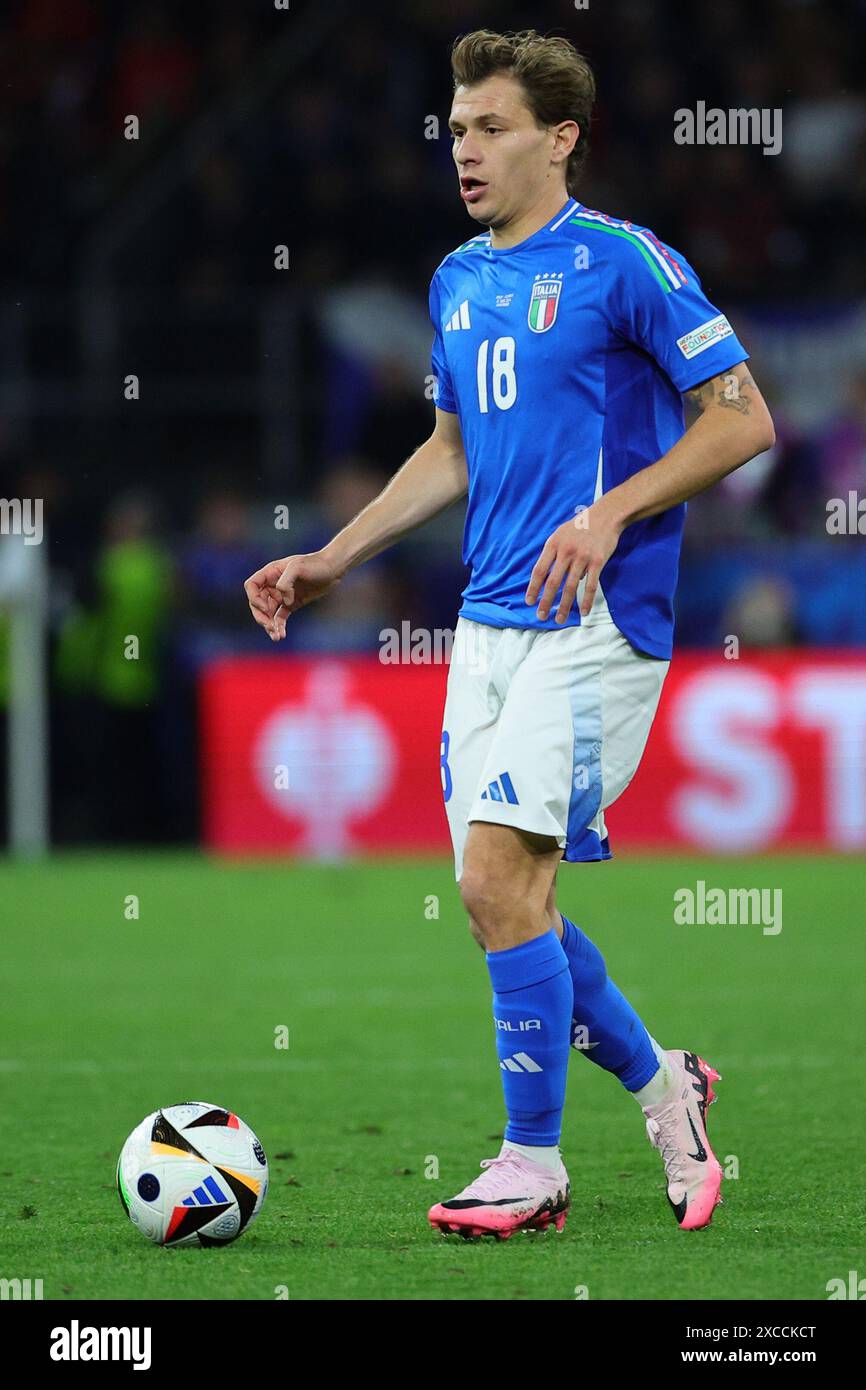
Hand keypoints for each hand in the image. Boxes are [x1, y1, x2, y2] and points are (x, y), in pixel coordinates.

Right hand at [244, 551, 340, 641]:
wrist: (333, 569)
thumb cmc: (315, 564)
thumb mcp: (298, 568)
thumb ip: (285, 582)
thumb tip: (284, 600)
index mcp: (270, 573)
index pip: (252, 585)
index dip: (254, 598)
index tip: (266, 608)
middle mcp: (273, 584)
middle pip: (257, 603)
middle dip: (261, 616)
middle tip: (270, 627)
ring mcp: (282, 595)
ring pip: (268, 613)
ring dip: (269, 625)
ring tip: (276, 637)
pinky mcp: (292, 604)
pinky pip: (280, 617)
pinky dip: (279, 626)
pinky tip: (282, 635)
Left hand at [525, 500, 622, 622]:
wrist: (606, 516)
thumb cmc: (581, 526)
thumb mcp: (561, 534)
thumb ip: (554, 554)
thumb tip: (552, 577)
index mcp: (553, 544)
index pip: (539, 570)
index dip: (533, 588)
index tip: (529, 602)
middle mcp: (566, 551)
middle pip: (553, 582)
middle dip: (546, 601)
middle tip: (540, 616)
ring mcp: (582, 557)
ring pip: (571, 587)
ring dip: (564, 606)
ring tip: (559, 619)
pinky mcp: (598, 562)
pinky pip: (590, 586)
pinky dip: (586, 601)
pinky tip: (582, 612)